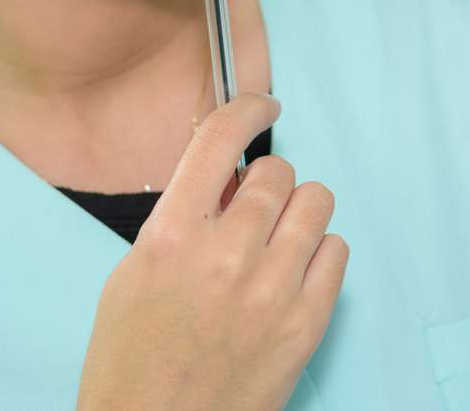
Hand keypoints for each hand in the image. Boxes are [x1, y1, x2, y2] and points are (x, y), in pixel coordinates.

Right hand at [76, 94, 346, 410]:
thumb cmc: (132, 363)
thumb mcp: (132, 275)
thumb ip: (181, 219)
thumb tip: (226, 179)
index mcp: (172, 237)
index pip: (221, 139)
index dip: (248, 109)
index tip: (262, 107)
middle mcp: (227, 255)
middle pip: (277, 173)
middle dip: (264, 184)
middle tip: (251, 210)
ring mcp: (273, 290)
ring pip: (316, 203)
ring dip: (296, 213)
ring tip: (275, 242)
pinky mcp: (307, 323)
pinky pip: (337, 251)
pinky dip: (318, 254)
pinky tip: (292, 274)